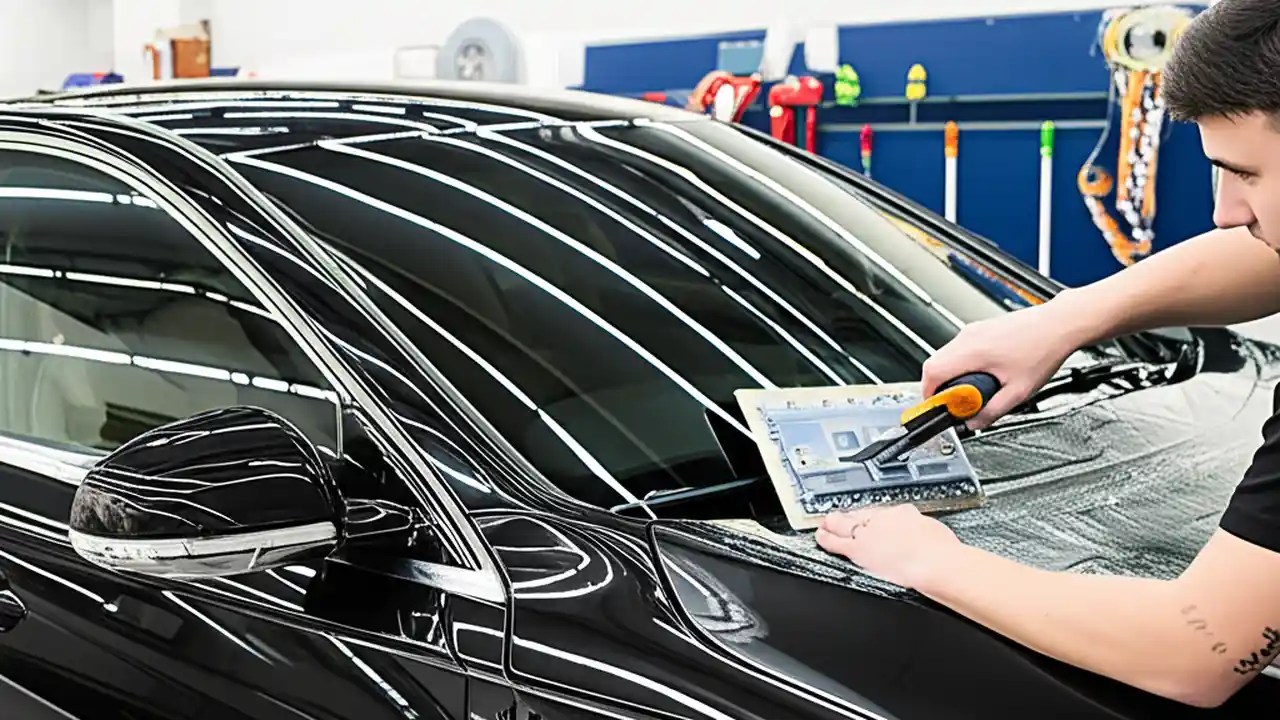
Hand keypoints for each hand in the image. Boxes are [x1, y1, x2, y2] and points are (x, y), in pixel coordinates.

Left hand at [816, 504, 961, 589]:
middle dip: (849, 516)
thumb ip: (922, 533)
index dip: (871, 517)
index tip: (868, 519)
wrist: (935, 563)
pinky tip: (820, 538)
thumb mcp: (934, 533)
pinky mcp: (859, 549)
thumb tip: (924, 537)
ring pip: (844, 525)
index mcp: (903, 513)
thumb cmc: (942, 552)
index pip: (881, 512)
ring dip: (833, 523)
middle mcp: (882, 520)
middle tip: (839, 516)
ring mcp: (868, 534)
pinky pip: (836, 542)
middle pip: (860, 515)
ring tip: (824, 524)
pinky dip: (826, 539)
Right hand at [921, 302, 1086, 428]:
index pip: (932, 373)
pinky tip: (982, 374)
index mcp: (972, 352)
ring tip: (970, 390)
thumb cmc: (1044, 350)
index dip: (929, 395)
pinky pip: (959, 349)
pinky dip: (961, 365)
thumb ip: (991, 411)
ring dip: (950, 375)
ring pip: (946, 355)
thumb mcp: (1018, 392)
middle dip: (938, 387)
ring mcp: (973, 331)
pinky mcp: (981, 329)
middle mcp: (968, 338)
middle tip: (953, 402)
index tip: (937, 407)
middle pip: (934, 364)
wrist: (1060, 324)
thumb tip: (974, 422)